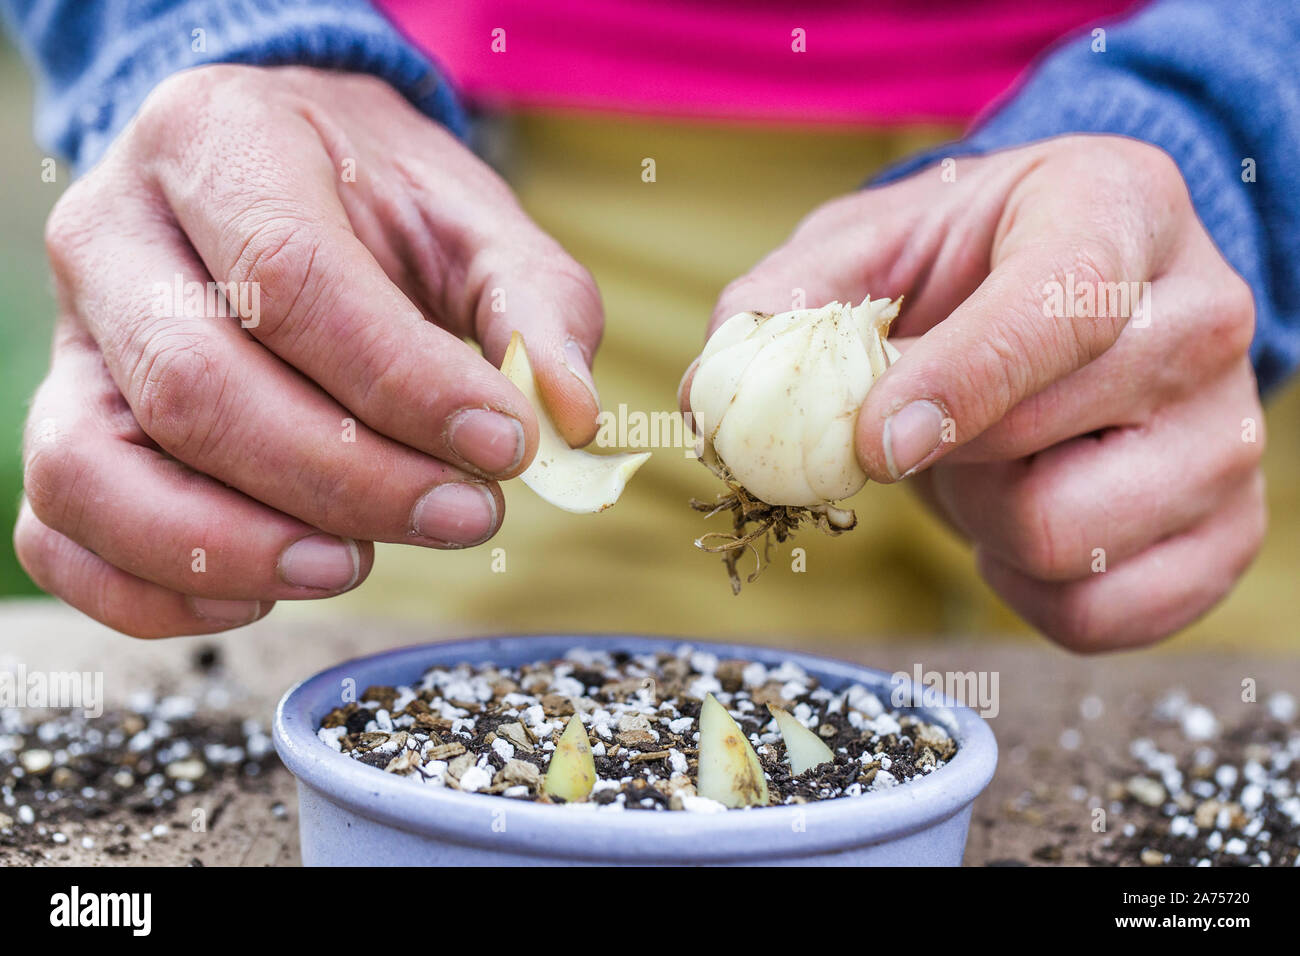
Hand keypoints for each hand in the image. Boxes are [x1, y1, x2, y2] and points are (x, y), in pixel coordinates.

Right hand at [16, 65, 603, 637]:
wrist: (283, 175)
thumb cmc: (382, 201)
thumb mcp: (475, 222)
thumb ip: (533, 309)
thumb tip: (569, 420)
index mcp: (218, 141)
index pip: (289, 281)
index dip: (403, 386)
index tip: (506, 446)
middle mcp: (114, 234)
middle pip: (198, 389)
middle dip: (345, 479)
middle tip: (464, 516)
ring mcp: (71, 338)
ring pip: (95, 473)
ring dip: (236, 549)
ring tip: (356, 562)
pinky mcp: (65, 420)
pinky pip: (62, 529)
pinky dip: (152, 590)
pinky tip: (264, 596)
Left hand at [689, 135, 1264, 650]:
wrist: (1062, 300)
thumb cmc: (959, 269)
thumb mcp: (865, 251)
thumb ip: (782, 305)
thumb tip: (709, 395)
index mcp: (1117, 210)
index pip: (1056, 311)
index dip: (955, 386)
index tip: (872, 440)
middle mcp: (1203, 316)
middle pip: (1037, 442)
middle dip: (939, 450)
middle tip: (924, 420)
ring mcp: (1227, 435)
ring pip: (1067, 537)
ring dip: (982, 518)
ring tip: (984, 464)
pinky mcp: (1226, 533)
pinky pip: (1100, 615)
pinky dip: (1024, 592)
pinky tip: (1013, 525)